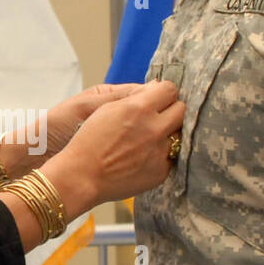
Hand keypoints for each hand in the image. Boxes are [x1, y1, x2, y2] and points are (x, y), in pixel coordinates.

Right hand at [50, 79, 183, 205]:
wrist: (82, 177)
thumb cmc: (89, 141)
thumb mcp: (106, 109)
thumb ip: (134, 97)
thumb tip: (157, 87)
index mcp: (139, 109)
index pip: (170, 90)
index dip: (164, 93)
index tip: (159, 98)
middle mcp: (153, 129)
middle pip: (181, 110)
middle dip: (171, 110)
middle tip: (158, 117)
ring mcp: (159, 152)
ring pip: (179, 134)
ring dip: (167, 133)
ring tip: (148, 140)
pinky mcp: (161, 171)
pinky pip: (171, 157)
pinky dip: (160, 155)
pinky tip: (143, 157)